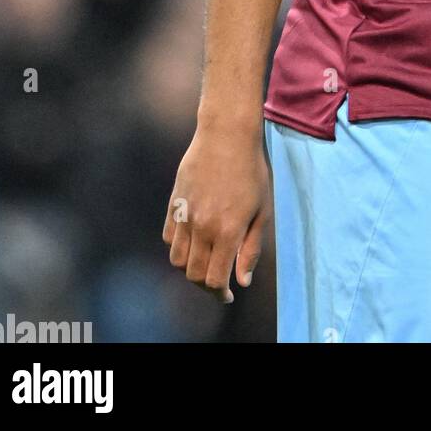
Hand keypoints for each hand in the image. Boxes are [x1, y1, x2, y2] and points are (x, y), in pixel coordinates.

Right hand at [163, 123, 271, 302]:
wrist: (227, 134)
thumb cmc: (252, 171)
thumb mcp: (262, 210)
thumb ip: (251, 248)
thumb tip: (243, 281)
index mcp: (227, 231)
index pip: (215, 280)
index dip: (221, 295)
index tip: (228, 296)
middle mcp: (202, 227)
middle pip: (194, 275)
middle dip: (207, 285)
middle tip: (219, 281)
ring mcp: (184, 215)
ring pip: (177, 260)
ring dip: (190, 267)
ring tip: (206, 261)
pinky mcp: (173, 203)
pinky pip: (168, 237)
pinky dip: (178, 246)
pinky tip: (193, 240)